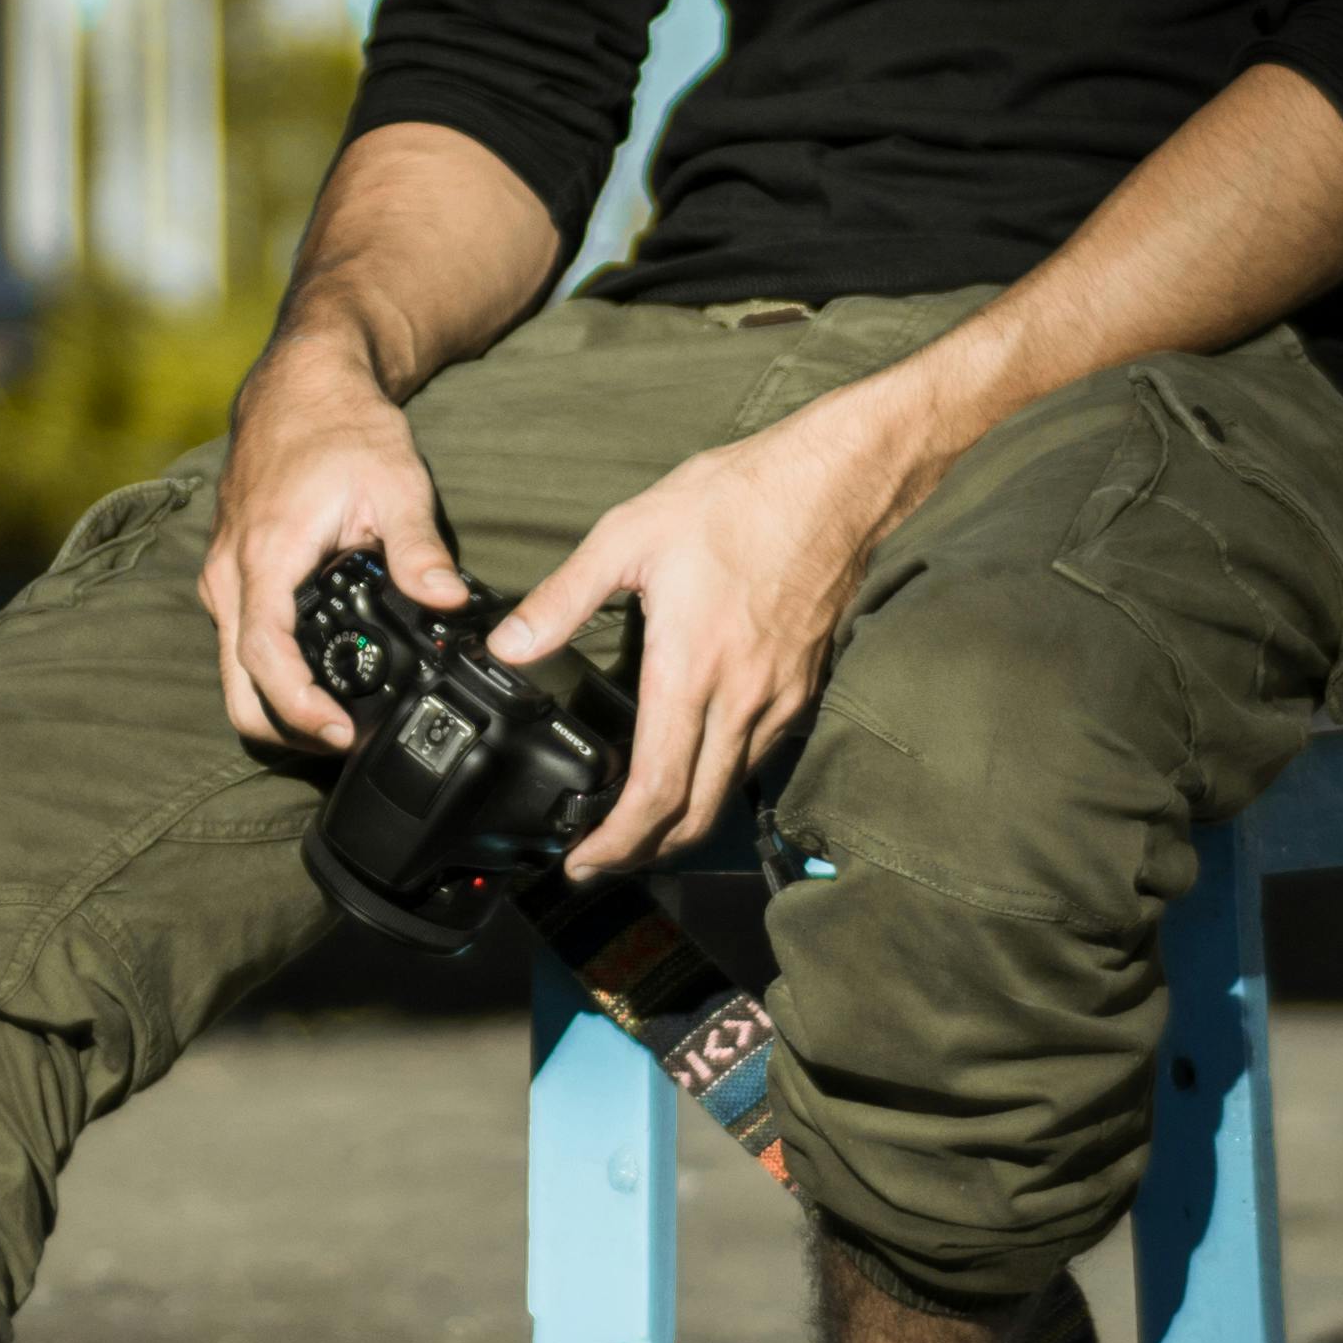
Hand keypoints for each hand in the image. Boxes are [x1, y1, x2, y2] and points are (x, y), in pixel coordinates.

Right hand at [202, 327, 465, 751]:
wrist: (300, 384)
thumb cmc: (342, 426)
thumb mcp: (396, 482)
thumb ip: (419, 549)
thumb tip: (448, 601)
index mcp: (266, 556)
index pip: (264, 657)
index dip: (299, 706)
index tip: (341, 732)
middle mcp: (229, 575)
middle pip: (236, 686)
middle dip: (286, 727)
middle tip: (348, 741)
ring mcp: (221, 578)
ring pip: (231, 671)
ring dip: (277, 705)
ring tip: (340, 718)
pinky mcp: (228, 576)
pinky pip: (236, 643)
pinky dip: (269, 675)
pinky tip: (320, 676)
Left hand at [489, 385, 919, 874]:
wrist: (834, 481)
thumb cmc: (735, 499)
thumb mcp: (629, 535)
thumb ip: (562, 598)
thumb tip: (507, 646)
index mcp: (692, 670)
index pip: (656, 791)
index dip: (617, 842)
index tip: (582, 860)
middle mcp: (742, 699)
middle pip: (696, 814)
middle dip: (645, 851)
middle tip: (600, 859)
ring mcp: (781, 698)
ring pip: (730, 790)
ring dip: (683, 821)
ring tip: (637, 821)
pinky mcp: (804, 686)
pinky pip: (760, 757)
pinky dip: (720, 781)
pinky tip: (692, 764)